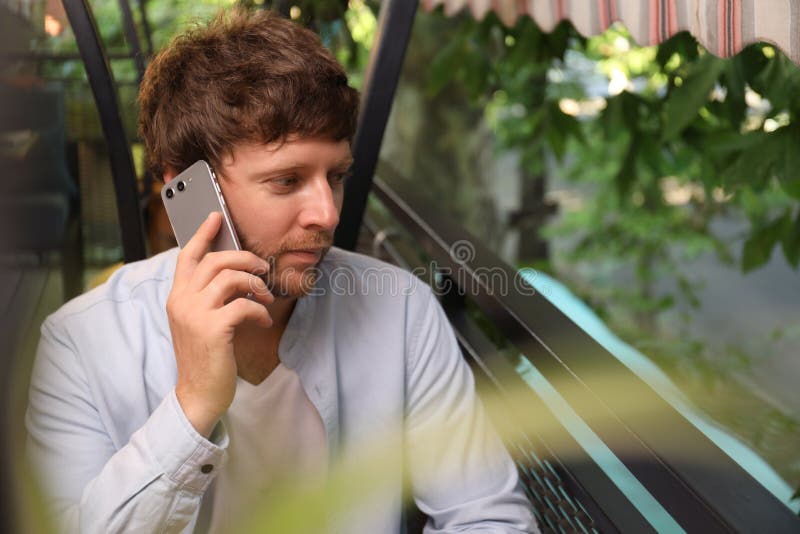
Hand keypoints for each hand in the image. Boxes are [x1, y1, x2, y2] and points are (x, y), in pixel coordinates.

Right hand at [167, 212, 273, 436]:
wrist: (197, 394)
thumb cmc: (204, 356)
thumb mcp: (199, 322)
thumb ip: (207, 297)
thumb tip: (234, 273)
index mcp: (177, 296)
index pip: (187, 256)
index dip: (202, 233)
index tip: (216, 216)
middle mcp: (181, 301)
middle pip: (216, 260)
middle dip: (246, 258)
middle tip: (263, 267)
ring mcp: (195, 314)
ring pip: (231, 277)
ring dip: (256, 283)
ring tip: (266, 297)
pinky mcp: (214, 329)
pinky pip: (245, 305)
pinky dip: (260, 310)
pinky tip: (262, 320)